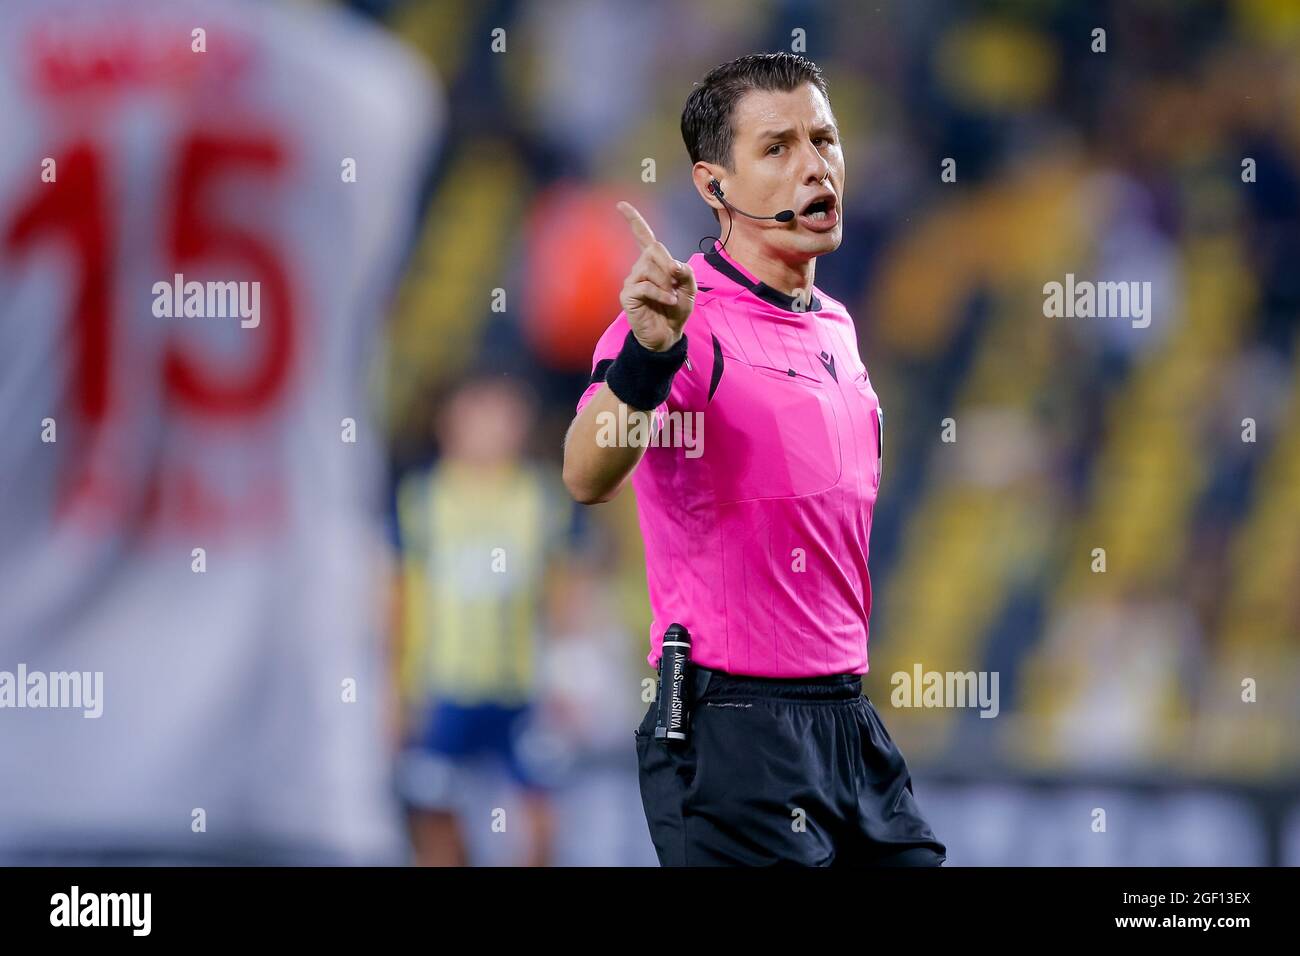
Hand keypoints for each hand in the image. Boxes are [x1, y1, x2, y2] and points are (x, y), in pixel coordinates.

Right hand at [616, 201, 696, 351]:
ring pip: (651, 268)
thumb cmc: (676, 310)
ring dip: (666, 284)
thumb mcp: (689, 288)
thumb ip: (686, 272)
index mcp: (653, 263)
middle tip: (675, 284)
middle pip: (654, 249)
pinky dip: (661, 294)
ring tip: (669, 298)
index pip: (642, 236)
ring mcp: (632, 281)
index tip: (621, 205)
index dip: (633, 220)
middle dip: (669, 265)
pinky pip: (646, 286)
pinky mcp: (628, 295)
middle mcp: (639, 268)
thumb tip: (673, 265)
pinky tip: (668, 302)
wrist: (668, 335)